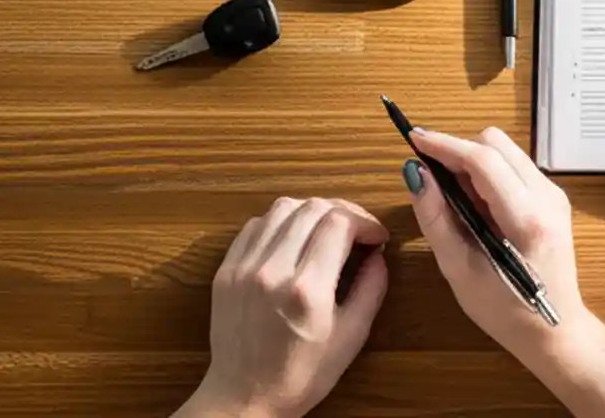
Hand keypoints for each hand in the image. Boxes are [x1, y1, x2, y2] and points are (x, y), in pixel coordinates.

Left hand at [175, 198, 389, 417]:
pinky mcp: (226, 269)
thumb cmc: (301, 375)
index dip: (365, 221)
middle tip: (358, 230)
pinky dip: (280, 222)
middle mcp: (272, 270)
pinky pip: (255, 225)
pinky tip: (293, 239)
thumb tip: (379, 255)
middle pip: (312, 207)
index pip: (339, 222)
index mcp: (307, 290)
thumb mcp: (350, 338)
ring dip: (311, 211)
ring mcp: (244, 267)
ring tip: (326, 230)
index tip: (376, 236)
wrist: (243, 397)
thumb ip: (371, 290)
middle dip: (344, 211)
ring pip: (282, 208)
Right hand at [402, 127, 586, 358]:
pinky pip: (514, 167)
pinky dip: (489, 175)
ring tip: (459, 203)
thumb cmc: (504, 310)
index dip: (445, 145)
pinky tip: (480, 208)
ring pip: (506, 151)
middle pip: (496, 143)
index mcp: (527, 218)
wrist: (555, 331)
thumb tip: (415, 173)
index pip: (483, 159)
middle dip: (459, 152)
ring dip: (474, 163)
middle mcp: (547, 196)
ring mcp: (554, 194)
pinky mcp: (553, 198)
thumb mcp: (459, 269)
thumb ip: (436, 217)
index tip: (413, 138)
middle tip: (435, 181)